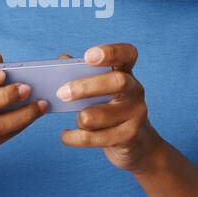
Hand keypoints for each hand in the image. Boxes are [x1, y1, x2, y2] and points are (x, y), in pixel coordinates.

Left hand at [57, 43, 164, 172]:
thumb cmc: (109, 110)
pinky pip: (94, 138)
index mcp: (126, 73)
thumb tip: (61, 61)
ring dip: (81, 118)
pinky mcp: (129, 136)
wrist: (134, 144)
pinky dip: (74, 138)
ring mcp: (136, 114)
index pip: (127, 54)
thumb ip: (81, 74)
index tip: (88, 56)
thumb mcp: (98, 90)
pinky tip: (66, 135)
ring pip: (101, 115)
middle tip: (61, 93)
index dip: (110, 52)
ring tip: (77, 119)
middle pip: (117, 82)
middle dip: (86, 87)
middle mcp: (135, 91)